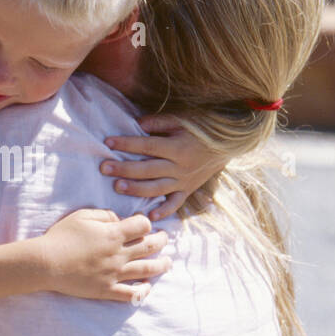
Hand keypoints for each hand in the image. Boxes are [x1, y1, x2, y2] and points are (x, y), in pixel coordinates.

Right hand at [40, 208, 170, 303]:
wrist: (45, 263)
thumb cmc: (61, 237)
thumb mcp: (82, 216)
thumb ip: (104, 214)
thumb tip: (119, 219)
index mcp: (113, 234)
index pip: (143, 225)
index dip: (145, 222)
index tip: (142, 224)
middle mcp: (119, 254)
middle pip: (150, 246)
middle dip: (161, 241)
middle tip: (164, 239)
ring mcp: (114, 274)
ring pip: (147, 270)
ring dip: (161, 265)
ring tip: (168, 263)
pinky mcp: (107, 290)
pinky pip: (131, 294)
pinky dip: (143, 291)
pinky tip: (147, 287)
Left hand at [102, 114, 225, 219]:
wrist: (229, 144)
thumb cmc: (202, 128)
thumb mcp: (182, 119)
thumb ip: (159, 121)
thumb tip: (137, 124)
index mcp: (177, 146)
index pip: (147, 145)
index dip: (127, 144)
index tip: (108, 143)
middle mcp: (179, 166)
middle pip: (148, 169)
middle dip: (125, 169)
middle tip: (105, 168)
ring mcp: (184, 180)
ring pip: (157, 187)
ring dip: (136, 189)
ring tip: (117, 188)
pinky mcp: (188, 190)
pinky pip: (176, 203)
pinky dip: (164, 211)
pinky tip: (150, 216)